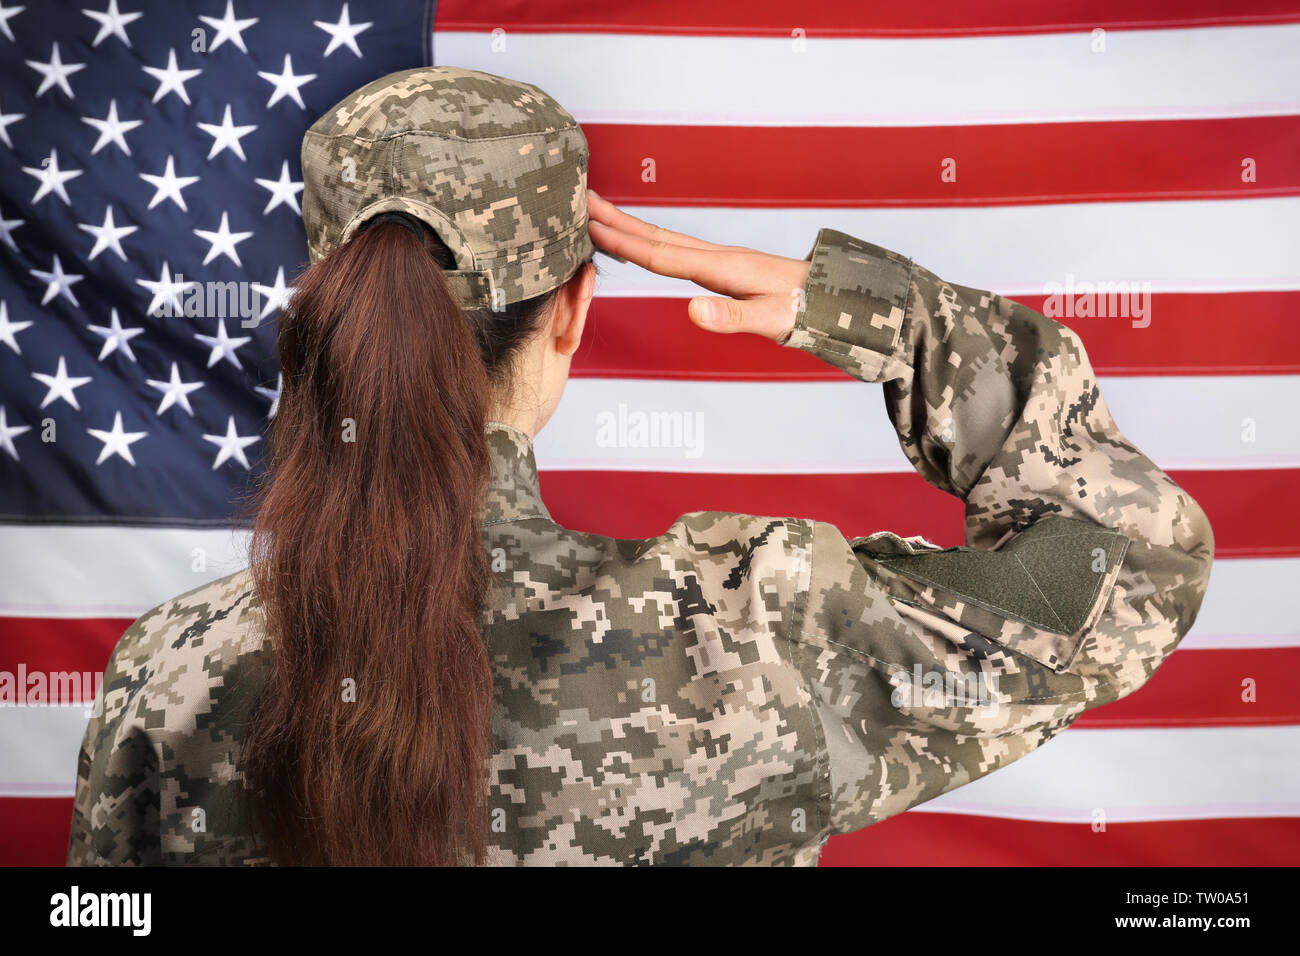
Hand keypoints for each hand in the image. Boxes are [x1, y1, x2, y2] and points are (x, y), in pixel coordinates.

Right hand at [586, 189, 810, 341]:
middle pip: (655, 236)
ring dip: (628, 226)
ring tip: (596, 213)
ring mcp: (718, 258)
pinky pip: (675, 249)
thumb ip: (733, 317)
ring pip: (663, 238)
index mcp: (720, 268)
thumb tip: (693, 312)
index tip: (590, 228)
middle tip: (580, 201)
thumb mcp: (770, 320)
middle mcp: (715, 256)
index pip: (662, 255)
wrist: (832, 297)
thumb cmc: (804, 310)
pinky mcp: (722, 266)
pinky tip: (640, 242)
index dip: (624, 243)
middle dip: (615, 221)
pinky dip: (649, 241)